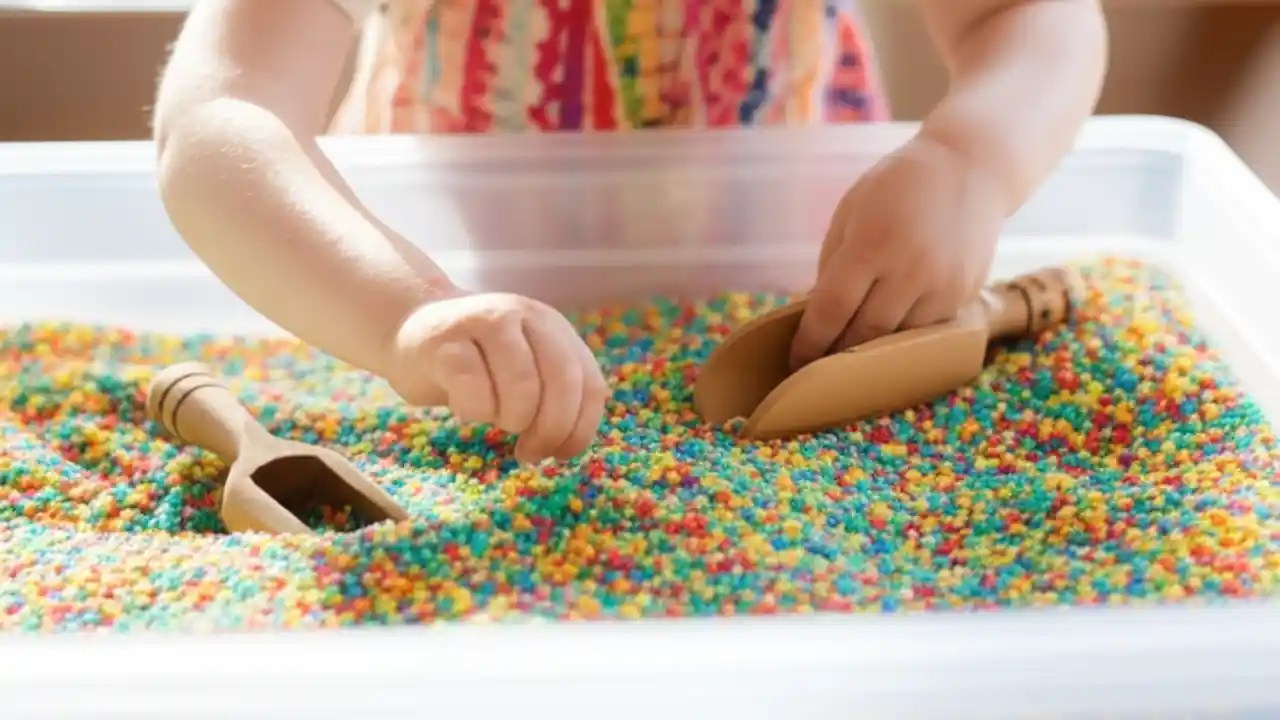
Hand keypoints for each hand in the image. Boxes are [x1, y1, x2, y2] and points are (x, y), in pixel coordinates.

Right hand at [387, 291, 607, 463]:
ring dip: (512, 419)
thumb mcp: (523, 367)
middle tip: (529, 453)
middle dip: (550, 430)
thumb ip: (551, 393)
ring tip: (495, 421)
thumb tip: (567, 446)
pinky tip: (466, 409)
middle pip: (562, 382)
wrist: (409, 325)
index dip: (581, 428)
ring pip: (522, 386)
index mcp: (552, 326)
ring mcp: (484, 322)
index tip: (560, 454)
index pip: (589, 383)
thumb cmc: (474, 361)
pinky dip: (476, 411)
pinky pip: (474, 388)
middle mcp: (524, 315)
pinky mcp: (445, 341)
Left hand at [789, 135, 1007, 369]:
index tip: (796, 360)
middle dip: (837, 352)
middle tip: (818, 365)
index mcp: (872, 244)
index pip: (833, 309)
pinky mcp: (965, 294)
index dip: (810, 341)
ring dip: (872, 346)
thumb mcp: (851, 212)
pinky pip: (926, 328)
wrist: (971, 168)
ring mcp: (943, 285)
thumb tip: (817, 316)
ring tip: (851, 349)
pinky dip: (904, 331)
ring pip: (898, 337)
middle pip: (865, 332)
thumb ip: (831, 264)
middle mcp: (911, 269)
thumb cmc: (897, 187)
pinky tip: (890, 325)